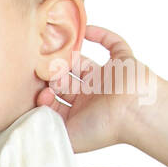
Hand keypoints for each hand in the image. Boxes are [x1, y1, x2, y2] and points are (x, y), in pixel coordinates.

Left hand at [35, 24, 158, 152]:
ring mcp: (108, 77)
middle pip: (66, 78)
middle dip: (54, 74)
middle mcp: (93, 94)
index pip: (56, 98)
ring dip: (69, 56)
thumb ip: (50, 130)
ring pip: (83, 61)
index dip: (45, 95)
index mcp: (81, 111)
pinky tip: (85, 29)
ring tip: (56, 50)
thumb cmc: (104, 128)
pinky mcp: (123, 61)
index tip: (42, 94)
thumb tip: (30, 121)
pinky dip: (100, 34)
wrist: (137, 114)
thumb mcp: (69, 137)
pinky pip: (112, 43)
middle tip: (45, 70)